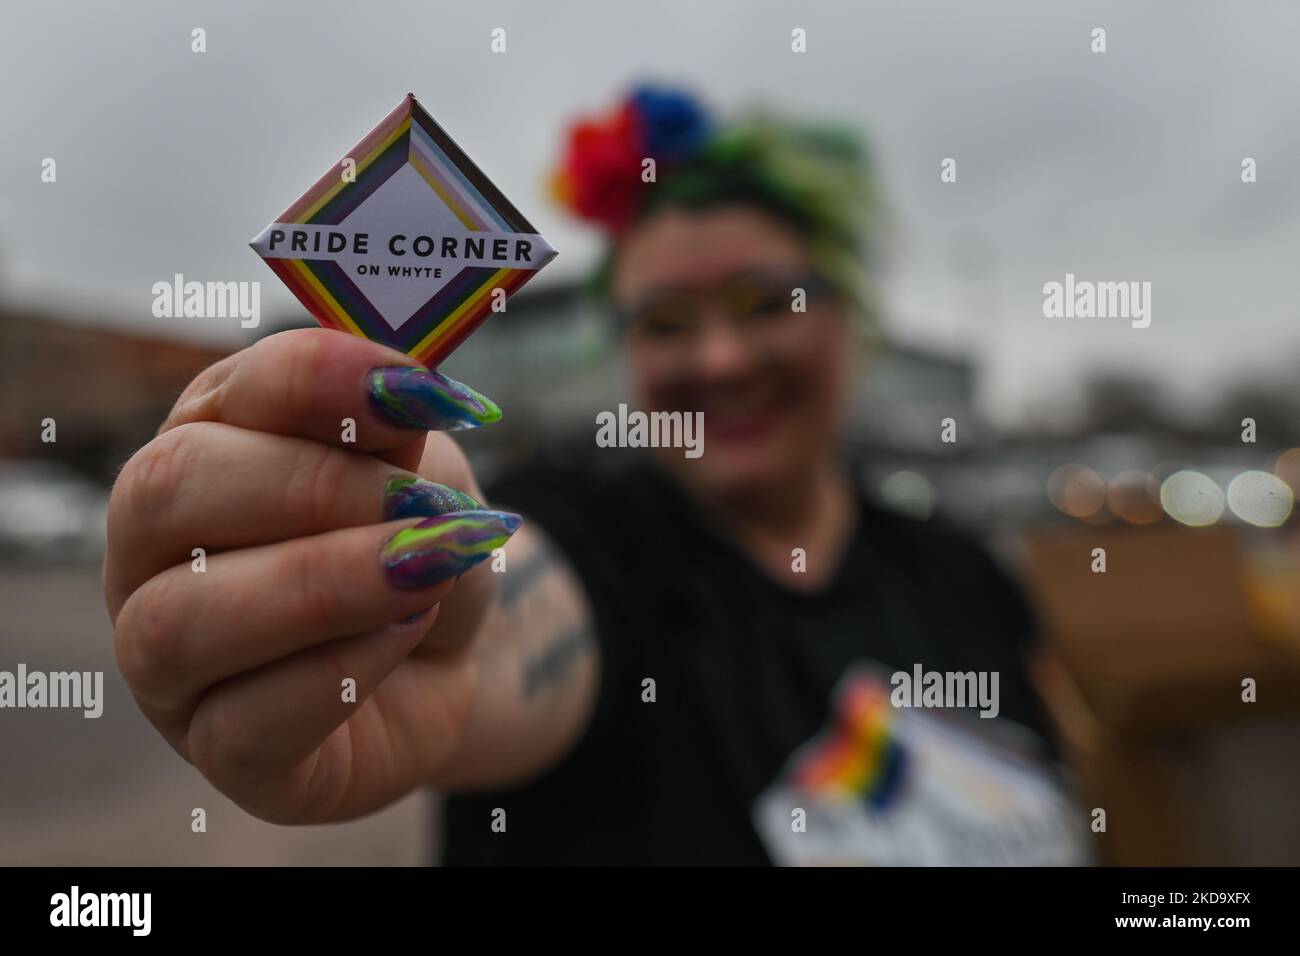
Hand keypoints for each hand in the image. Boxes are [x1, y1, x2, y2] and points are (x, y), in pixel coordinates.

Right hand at [104, 328, 516, 822]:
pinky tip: (404, 635)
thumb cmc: (412, 546)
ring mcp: (168, 658)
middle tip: (421, 505)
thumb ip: (399, 431)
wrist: (446, 656)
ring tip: (425, 571)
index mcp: (204, 444)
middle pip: (164, 492)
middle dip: (312, 488)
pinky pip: (244, 723)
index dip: (319, 382)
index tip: (417, 394)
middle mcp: (154, 548)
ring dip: (322, 585)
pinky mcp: (219, 748)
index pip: (228, 392)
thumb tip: (402, 392)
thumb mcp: (420, 470)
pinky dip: (337, 673)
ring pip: (179, 620)